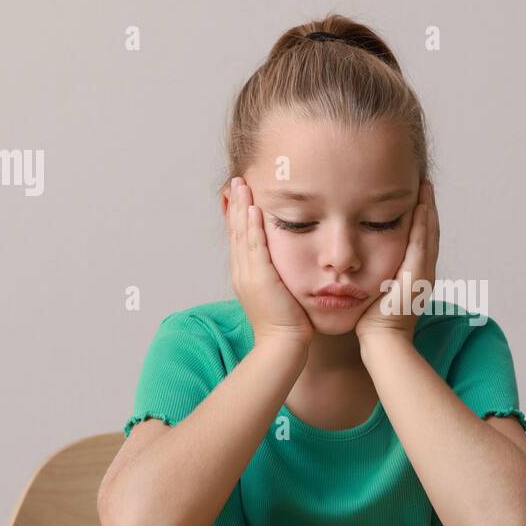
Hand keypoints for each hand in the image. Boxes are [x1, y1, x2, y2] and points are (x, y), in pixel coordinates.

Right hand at [223, 176, 313, 346]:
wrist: (284, 344)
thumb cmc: (289, 324)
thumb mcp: (280, 294)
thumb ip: (278, 278)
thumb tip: (284, 267)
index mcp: (246, 275)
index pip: (240, 239)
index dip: (238, 217)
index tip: (239, 196)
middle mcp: (242, 272)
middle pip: (236, 231)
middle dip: (236, 205)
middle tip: (235, 181)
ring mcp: (248, 274)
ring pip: (242, 234)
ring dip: (242, 208)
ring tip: (242, 185)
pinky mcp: (259, 278)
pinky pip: (254, 246)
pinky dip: (253, 226)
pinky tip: (254, 209)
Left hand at [356, 180, 438, 343]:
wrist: (382, 341)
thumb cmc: (373, 322)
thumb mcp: (377, 292)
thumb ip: (377, 275)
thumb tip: (364, 262)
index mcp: (416, 275)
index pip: (421, 239)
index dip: (422, 217)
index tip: (417, 196)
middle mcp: (425, 271)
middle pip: (430, 232)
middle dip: (428, 207)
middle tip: (425, 183)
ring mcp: (424, 273)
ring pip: (429, 234)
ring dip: (428, 209)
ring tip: (425, 187)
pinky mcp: (418, 275)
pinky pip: (421, 243)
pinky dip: (423, 223)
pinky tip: (420, 206)